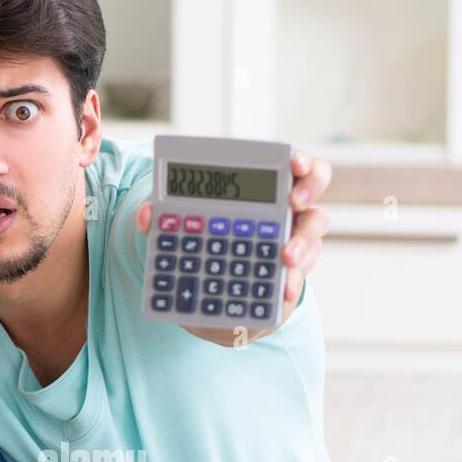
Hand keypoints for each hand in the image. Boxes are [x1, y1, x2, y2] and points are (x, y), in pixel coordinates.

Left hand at [134, 148, 332, 345]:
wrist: (213, 302)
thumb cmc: (204, 251)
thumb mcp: (181, 233)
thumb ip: (164, 221)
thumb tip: (146, 215)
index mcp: (261, 189)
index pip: (291, 164)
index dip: (299, 160)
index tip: (294, 164)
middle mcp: (286, 209)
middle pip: (315, 185)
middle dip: (309, 189)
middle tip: (293, 203)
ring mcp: (294, 241)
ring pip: (313, 232)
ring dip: (302, 244)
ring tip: (286, 259)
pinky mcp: (292, 275)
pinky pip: (301, 272)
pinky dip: (292, 281)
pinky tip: (283, 290)